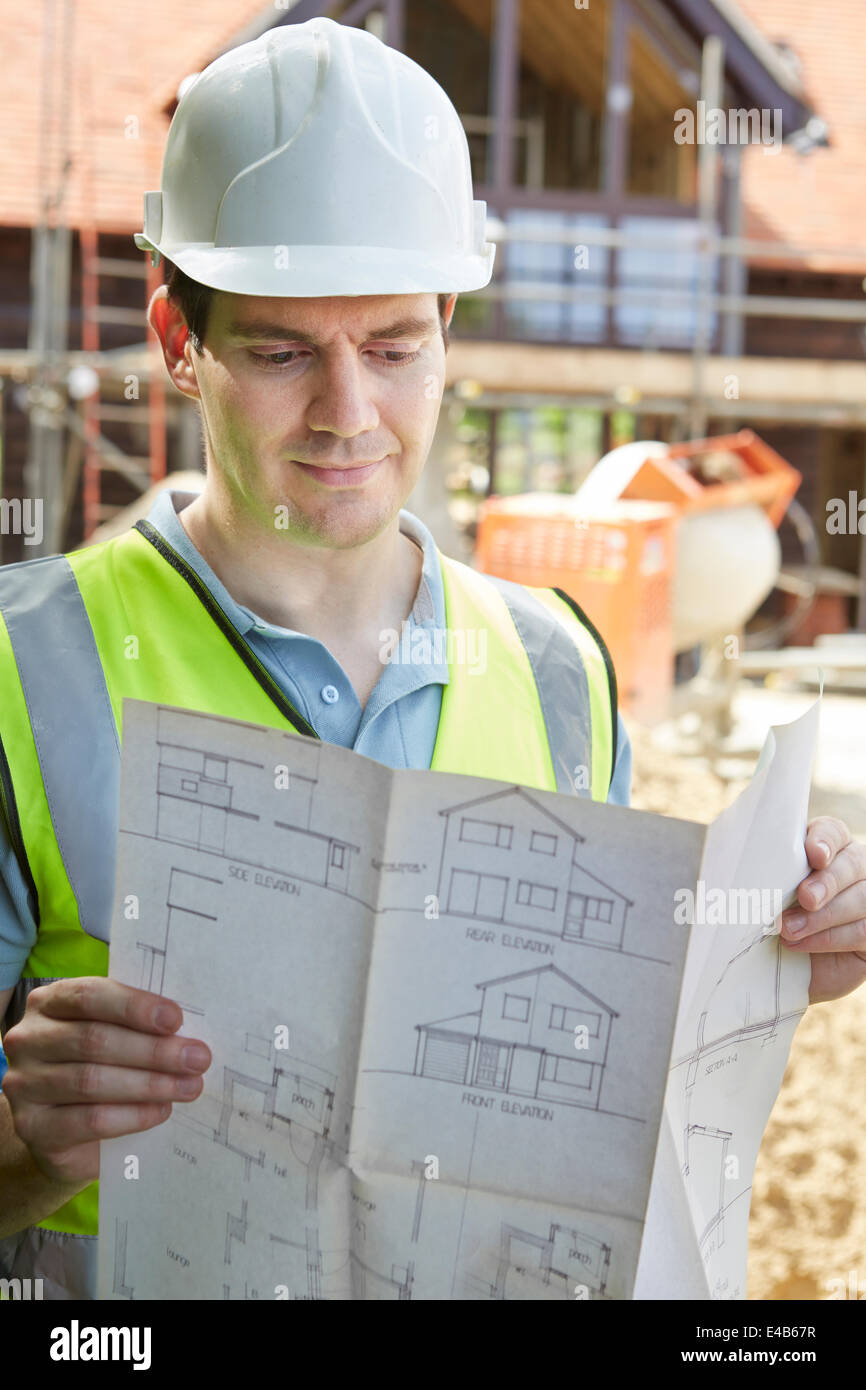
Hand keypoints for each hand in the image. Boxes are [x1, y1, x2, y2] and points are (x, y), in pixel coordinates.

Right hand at [2, 978, 211, 1185]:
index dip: (135, 1007)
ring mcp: (24, 1084)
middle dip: (153, 1050)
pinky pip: (88, 1120)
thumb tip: (188, 1031)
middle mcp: (28, 1039)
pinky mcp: (32, 1127)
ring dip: (149, 1084)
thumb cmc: (100, 1064)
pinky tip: (160, 1111)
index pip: (90, 996)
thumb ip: (137, 1024)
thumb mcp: (114, 1034)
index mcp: (50, 1002)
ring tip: (189, 1087)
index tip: (176, 1020)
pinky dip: (131, 1116)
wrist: (68, 1130)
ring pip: (92, 1080)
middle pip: (94, 1040)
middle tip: (197, 1058)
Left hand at [779, 817, 865, 1003]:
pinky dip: (829, 938)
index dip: (825, 840)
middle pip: (853, 862)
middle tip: (805, 897)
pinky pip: (862, 930)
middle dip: (828, 881)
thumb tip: (743, 866)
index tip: (814, 855)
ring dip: (823, 916)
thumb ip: (764, 875)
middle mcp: (852, 870)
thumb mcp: (763, 894)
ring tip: (789, 929)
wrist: (780, 966)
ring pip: (861, 898)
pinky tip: (801, 943)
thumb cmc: (769, 920)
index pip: (833, 832)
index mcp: (825, 849)